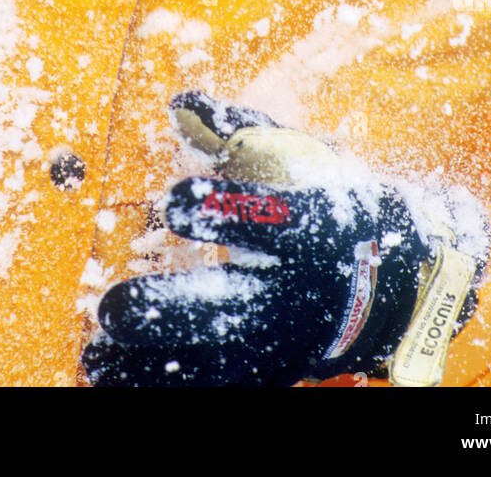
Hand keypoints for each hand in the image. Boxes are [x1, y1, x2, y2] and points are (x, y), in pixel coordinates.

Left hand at [82, 93, 487, 387]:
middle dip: (167, 311)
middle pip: (229, 307)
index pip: (266, 219)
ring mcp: (283, 339)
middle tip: (115, 308)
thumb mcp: (296, 157)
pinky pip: (216, 387)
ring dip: (148, 363)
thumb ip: (236, 132)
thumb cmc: (331, 202)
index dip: (219, 211)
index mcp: (309, 226)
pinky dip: (164, 386)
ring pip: (212, 361)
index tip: (172, 201)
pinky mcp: (275, 369)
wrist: (394, 281)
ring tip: (96, 352)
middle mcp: (295, 289)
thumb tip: (181, 103)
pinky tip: (116, 376)